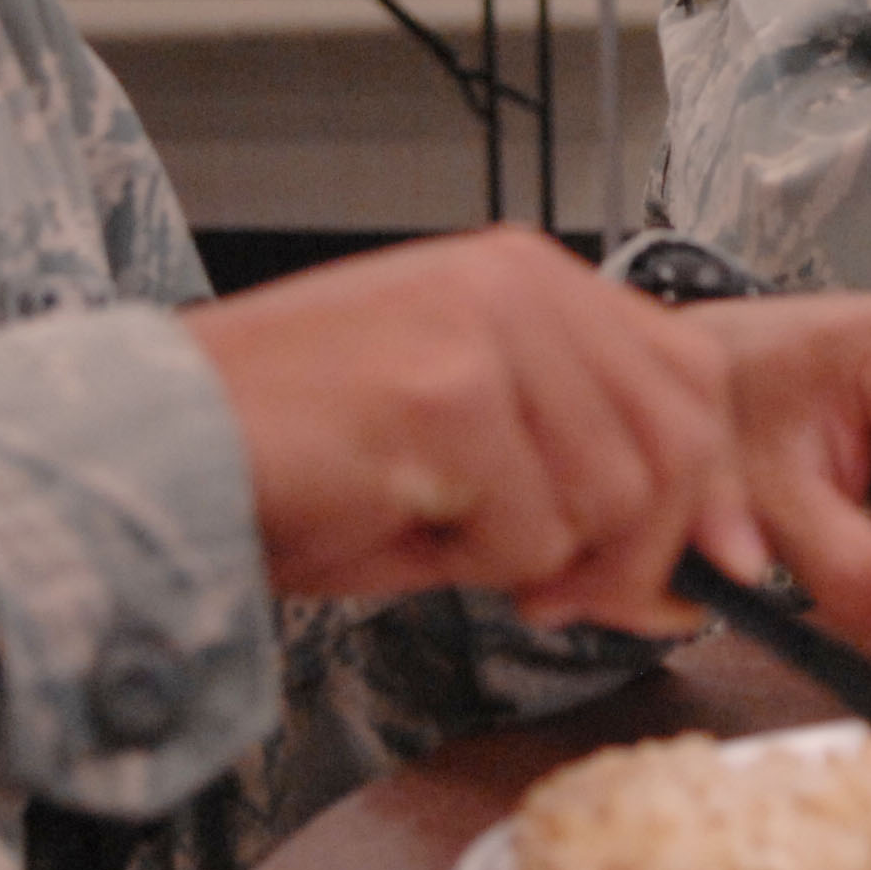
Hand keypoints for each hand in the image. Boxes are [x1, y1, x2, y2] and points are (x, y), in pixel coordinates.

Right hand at [187, 226, 763, 634]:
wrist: (159, 449)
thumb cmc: (297, 453)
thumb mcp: (467, 450)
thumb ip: (585, 478)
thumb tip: (705, 565)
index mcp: (527, 276)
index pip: (689, 374)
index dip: (709, 483)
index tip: (711, 561)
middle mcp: (519, 282)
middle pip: (675, 442)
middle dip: (634, 548)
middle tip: (553, 593)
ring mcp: (487, 330)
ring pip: (613, 497)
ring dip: (544, 558)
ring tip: (454, 544)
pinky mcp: (449, 394)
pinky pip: (532, 530)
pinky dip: (479, 565)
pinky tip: (405, 523)